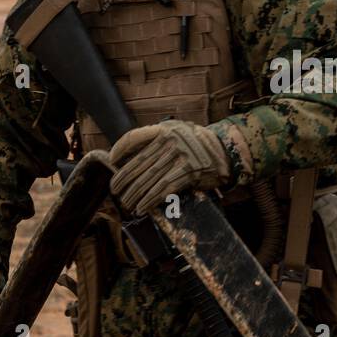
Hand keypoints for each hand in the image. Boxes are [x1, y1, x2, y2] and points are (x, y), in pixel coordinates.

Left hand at [108, 119, 231, 215]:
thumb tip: (127, 158)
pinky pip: (165, 188)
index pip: (135, 137)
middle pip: (140, 163)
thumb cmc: (196, 145)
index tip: (112, 160)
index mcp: (165, 130)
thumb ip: (156, 141)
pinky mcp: (189, 172)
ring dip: (135, 194)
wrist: (225, 152)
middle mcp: (172, 141)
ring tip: (127, 203)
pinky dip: (151, 200)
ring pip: (150, 178)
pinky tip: (142, 207)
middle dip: (125, 179)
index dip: (120, 149)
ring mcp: (181, 156)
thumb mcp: (177, 133)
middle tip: (116, 190)